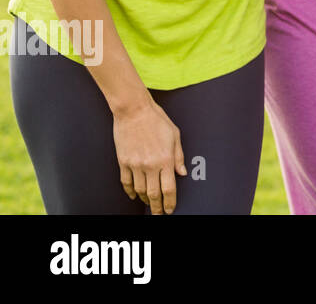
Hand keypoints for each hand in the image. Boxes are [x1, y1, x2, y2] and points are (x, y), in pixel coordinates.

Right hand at [112, 97, 186, 214]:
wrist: (134, 111)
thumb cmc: (157, 120)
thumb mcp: (175, 135)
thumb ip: (179, 156)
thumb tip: (182, 173)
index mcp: (166, 159)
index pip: (169, 189)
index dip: (170, 203)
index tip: (170, 210)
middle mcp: (150, 165)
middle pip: (153, 194)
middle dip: (157, 207)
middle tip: (159, 214)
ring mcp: (135, 164)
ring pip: (139, 190)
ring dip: (144, 200)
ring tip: (149, 204)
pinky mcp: (123, 162)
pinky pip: (126, 182)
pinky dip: (130, 191)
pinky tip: (134, 195)